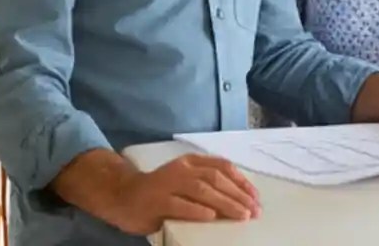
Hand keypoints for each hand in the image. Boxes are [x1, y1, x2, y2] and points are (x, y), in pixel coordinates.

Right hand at [107, 154, 260, 235]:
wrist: (123, 196)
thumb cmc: (160, 192)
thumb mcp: (184, 181)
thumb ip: (206, 184)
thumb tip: (240, 199)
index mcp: (190, 162)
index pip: (221, 166)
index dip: (241, 181)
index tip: (255, 197)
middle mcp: (180, 169)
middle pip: (215, 179)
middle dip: (238, 195)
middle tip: (254, 210)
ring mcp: (167, 184)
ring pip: (201, 190)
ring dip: (224, 202)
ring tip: (241, 215)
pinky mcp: (156, 201)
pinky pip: (180, 205)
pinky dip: (197, 210)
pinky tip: (211, 216)